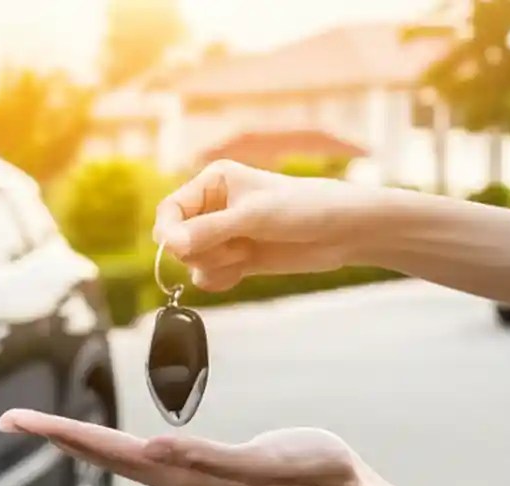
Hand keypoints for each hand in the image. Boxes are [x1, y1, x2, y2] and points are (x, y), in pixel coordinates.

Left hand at [0, 409, 412, 485]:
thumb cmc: (312, 471)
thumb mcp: (265, 460)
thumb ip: (210, 459)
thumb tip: (155, 452)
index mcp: (184, 473)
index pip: (107, 451)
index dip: (61, 434)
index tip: (19, 421)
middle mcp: (178, 480)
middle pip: (101, 456)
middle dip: (54, 436)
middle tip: (9, 419)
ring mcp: (190, 480)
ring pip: (119, 460)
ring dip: (79, 443)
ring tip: (45, 429)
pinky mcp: (204, 473)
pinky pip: (145, 460)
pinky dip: (115, 447)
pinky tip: (110, 444)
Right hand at [154, 160, 389, 291]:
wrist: (341, 232)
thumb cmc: (303, 208)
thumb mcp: (252, 216)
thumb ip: (208, 231)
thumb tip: (169, 245)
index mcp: (213, 183)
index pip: (170, 209)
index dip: (168, 231)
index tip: (178, 248)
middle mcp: (213, 208)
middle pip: (176, 240)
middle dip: (201, 250)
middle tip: (233, 246)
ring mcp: (223, 235)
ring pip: (191, 261)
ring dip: (215, 264)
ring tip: (245, 255)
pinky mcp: (235, 258)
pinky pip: (208, 276)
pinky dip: (222, 278)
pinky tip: (245, 270)